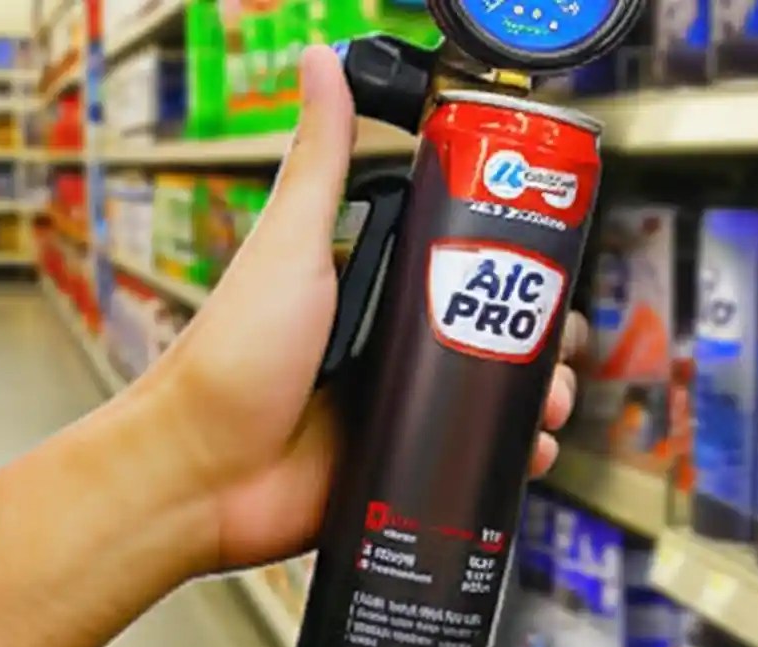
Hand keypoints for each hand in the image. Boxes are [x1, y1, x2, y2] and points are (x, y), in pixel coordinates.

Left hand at [132, 46, 585, 572]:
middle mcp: (389, 344)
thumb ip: (318, 162)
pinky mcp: (400, 458)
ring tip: (552, 405)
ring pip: (490, 395)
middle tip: (557, 351)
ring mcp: (397, 405)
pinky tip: (532, 451)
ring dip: (535, 398)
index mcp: (370, 287)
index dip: (511, 269)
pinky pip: (469, 453)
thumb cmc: (231, 357)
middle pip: (490, 334)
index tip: (546, 271)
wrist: (201, 475)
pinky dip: (511, 453)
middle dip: (537, 342)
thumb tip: (322, 60)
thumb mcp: (290, 247)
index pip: (459, 266)